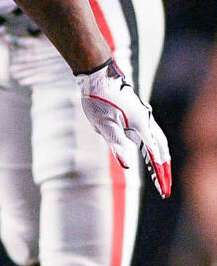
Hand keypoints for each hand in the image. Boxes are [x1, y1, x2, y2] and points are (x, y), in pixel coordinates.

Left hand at [76, 58, 171, 196]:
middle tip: (166, 189)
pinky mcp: (137, 114)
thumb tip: (128, 165)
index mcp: (140, 123)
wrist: (98, 75)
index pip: (155, 154)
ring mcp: (143, 116)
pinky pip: (148, 134)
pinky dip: (151, 147)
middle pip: (162, 148)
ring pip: (156, 140)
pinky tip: (144, 152)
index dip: (160, 174)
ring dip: (160, 159)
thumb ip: (117, 144)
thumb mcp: (103, 124)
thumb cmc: (98, 98)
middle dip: (164, 170)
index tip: (163, 190)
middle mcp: (146, 120)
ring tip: (159, 174)